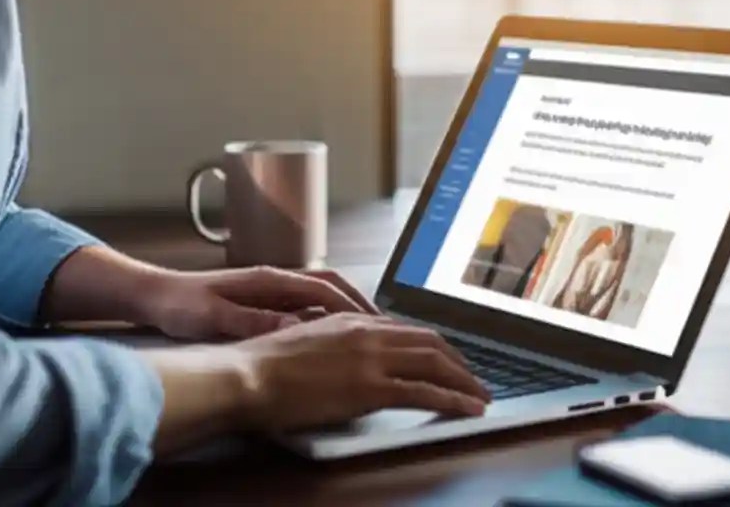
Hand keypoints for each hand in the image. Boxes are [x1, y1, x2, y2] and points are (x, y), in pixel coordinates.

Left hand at [142, 266, 380, 340]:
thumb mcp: (213, 317)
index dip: (353, 308)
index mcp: (268, 280)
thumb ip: (253, 321)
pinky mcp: (264, 301)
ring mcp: (270, 289)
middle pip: (332, 287)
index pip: (323, 289)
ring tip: (370, 334)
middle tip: (387, 330)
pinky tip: (334, 338)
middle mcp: (275, 279)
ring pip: (322, 295)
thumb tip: (294, 328)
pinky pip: (307, 305)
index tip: (377, 326)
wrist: (152, 295)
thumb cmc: (179, 306)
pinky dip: (328, 317)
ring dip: (348, 310)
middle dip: (362, 306)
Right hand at [232, 313, 490, 430]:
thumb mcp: (305, 340)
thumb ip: (333, 343)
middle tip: (473, 378)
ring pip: (435, 363)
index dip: (433, 346)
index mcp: (352, 320)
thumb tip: (348, 357)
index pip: (406, 329)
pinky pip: (424, 392)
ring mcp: (371, 359)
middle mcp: (368, 333)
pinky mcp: (371, 388)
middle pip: (430, 342)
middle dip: (458, 361)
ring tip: (480, 396)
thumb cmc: (264, 365)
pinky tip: (467, 409)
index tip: (447, 359)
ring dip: (464, 381)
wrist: (248, 375)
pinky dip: (453, 399)